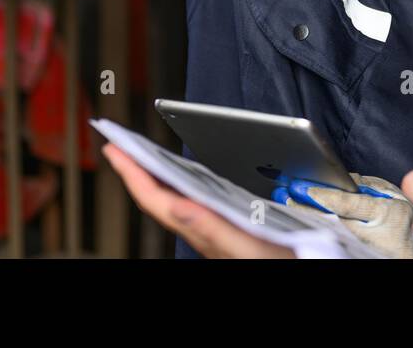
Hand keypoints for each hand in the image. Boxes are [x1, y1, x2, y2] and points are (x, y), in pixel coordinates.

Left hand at [101, 144, 294, 258]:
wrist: (298, 266)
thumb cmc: (273, 262)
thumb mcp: (245, 244)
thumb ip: (211, 227)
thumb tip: (177, 203)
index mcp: (200, 230)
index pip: (154, 199)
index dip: (132, 173)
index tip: (114, 150)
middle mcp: (199, 229)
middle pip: (156, 197)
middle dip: (134, 170)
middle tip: (118, 146)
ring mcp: (208, 229)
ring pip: (169, 200)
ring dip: (152, 176)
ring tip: (139, 157)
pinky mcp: (221, 227)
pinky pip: (187, 201)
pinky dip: (176, 183)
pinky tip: (180, 178)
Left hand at [283, 174, 412, 258]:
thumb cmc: (405, 220)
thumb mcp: (393, 196)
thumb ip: (368, 185)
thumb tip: (342, 178)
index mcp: (387, 212)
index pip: (349, 203)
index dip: (324, 196)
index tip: (302, 188)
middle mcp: (374, 234)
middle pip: (333, 221)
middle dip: (307, 208)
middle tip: (286, 196)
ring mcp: (364, 249)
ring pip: (330, 233)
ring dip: (308, 220)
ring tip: (289, 207)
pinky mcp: (357, 255)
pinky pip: (334, 242)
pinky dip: (317, 232)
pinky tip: (303, 223)